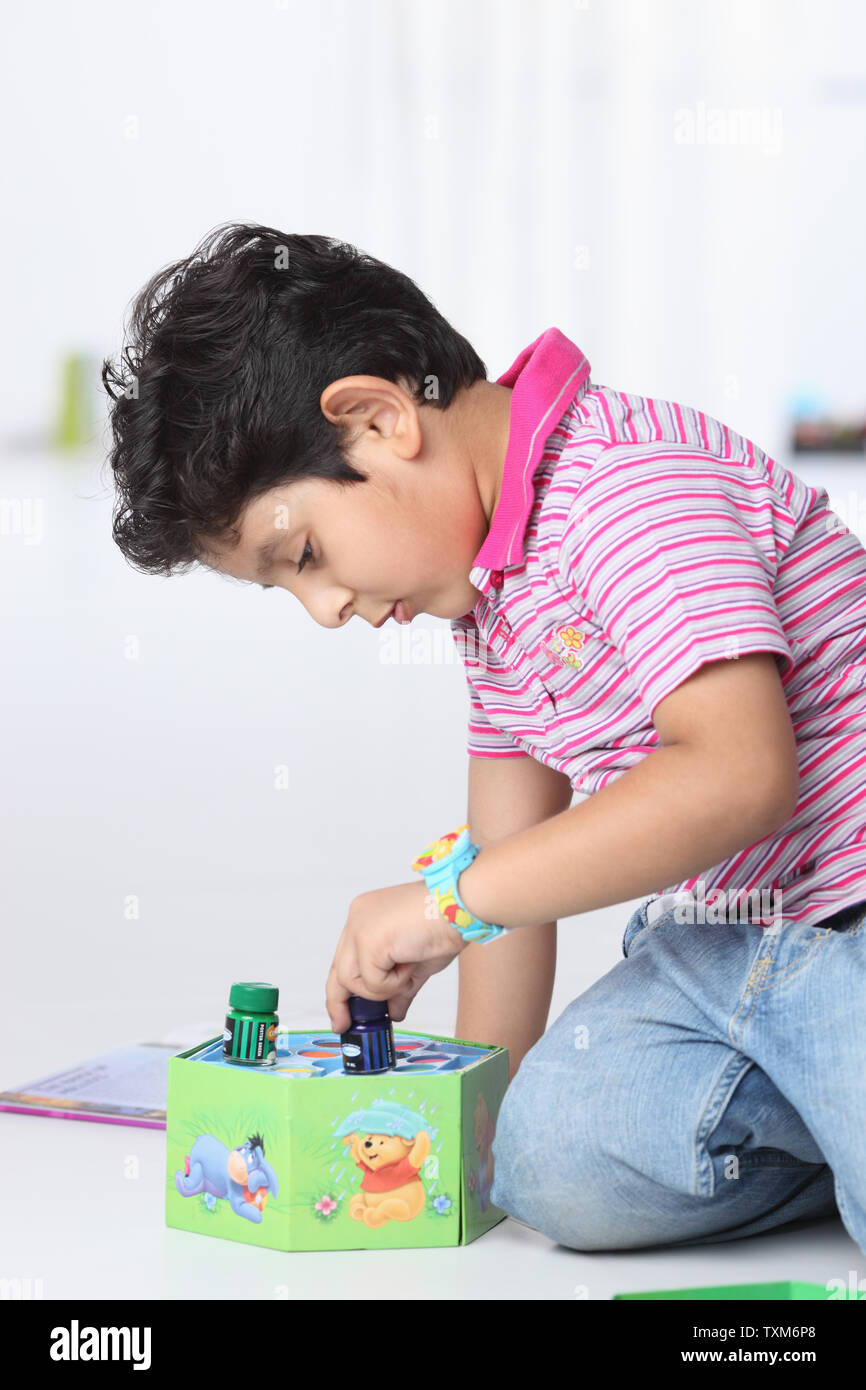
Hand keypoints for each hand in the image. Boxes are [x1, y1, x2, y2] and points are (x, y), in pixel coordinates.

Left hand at [325, 879, 466, 1033]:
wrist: (463, 904)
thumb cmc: (447, 924)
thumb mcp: (416, 963)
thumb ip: (399, 986)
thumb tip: (393, 1011)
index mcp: (366, 917)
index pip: (345, 959)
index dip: (344, 989)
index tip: (343, 1014)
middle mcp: (357, 918)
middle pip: (338, 970)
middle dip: (339, 1002)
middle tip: (343, 1025)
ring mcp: (359, 927)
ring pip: (350, 980)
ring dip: (382, 989)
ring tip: (408, 973)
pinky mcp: (368, 940)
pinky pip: (371, 982)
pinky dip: (393, 984)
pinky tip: (411, 964)